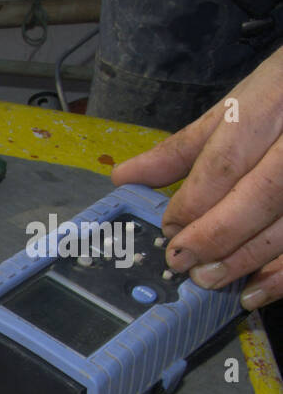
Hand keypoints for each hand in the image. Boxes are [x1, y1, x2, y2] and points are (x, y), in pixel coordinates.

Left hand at [111, 47, 282, 309]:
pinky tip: (255, 291)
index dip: (194, 201)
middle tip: (182, 261)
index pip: (229, 159)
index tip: (168, 229)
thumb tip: (126, 177)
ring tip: (210, 280)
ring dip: (249, 258)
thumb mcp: (237, 107)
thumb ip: (184, 148)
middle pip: (264, 193)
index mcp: (274, 102)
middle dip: (217, 234)